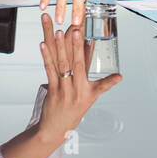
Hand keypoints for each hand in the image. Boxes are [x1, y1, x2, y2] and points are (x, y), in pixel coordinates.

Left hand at [0, 14, 120, 157]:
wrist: (57, 129)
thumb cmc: (75, 111)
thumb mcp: (91, 97)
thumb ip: (100, 82)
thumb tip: (114, 71)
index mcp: (87, 89)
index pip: (86, 65)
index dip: (84, 50)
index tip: (85, 34)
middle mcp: (76, 89)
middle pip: (75, 62)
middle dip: (74, 44)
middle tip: (74, 27)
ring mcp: (63, 90)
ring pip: (60, 64)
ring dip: (57, 46)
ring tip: (55, 30)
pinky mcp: (52, 90)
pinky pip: (49, 70)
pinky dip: (46, 56)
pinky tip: (42, 44)